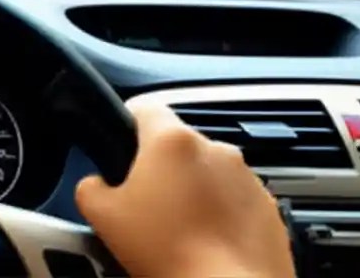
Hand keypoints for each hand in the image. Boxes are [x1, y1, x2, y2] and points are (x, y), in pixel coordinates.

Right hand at [75, 104, 293, 277]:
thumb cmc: (168, 252)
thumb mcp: (103, 217)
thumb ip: (91, 187)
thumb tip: (97, 184)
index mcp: (172, 141)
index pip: (144, 106)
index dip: (126, 125)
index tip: (121, 149)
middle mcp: (215, 149)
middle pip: (177, 144)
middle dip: (161, 168)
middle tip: (145, 205)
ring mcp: (248, 178)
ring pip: (208, 171)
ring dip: (193, 190)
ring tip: (179, 230)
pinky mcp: (268, 207)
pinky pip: (235, 199)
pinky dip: (221, 213)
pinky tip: (207, 243)